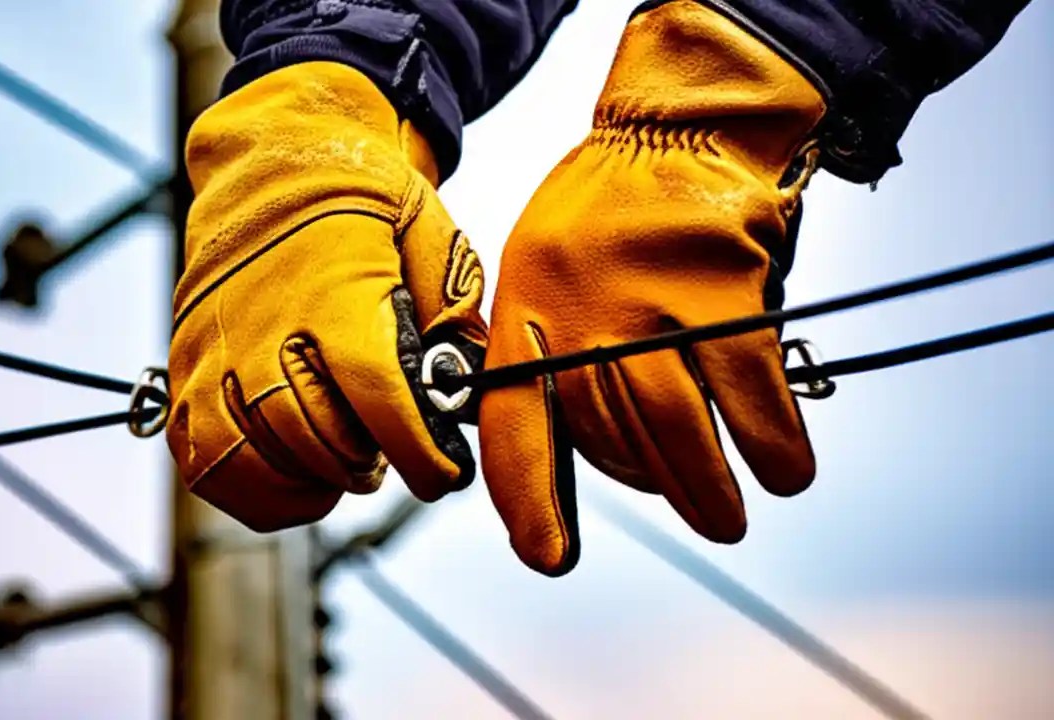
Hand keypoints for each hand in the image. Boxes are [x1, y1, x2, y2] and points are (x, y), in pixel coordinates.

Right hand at [167, 62, 486, 530]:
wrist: (270, 162)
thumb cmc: (363, 203)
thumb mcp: (430, 234)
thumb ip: (453, 312)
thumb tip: (468, 387)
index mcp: (335, 292)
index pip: (376, 396)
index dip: (416, 453)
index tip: (444, 474)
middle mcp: (263, 326)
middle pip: (315, 437)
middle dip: (367, 464)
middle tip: (392, 455)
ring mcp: (213, 351)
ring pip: (255, 460)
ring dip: (312, 481)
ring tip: (345, 464)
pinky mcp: (183, 369)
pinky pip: (204, 462)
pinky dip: (253, 490)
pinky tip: (294, 476)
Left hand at [480, 0, 825, 574]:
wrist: (676, 129)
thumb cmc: (606, 217)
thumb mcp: (540, 268)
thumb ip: (545, 350)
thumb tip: (569, 449)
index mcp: (524, 304)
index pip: (512, 418)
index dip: (526, 495)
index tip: (546, 555)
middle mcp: (578, 306)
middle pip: (607, 434)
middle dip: (650, 488)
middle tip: (696, 516)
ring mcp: (650, 296)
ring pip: (674, 426)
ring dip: (705, 489)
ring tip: (726, 520)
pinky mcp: (721, 286)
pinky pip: (749, 389)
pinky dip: (772, 440)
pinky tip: (785, 467)